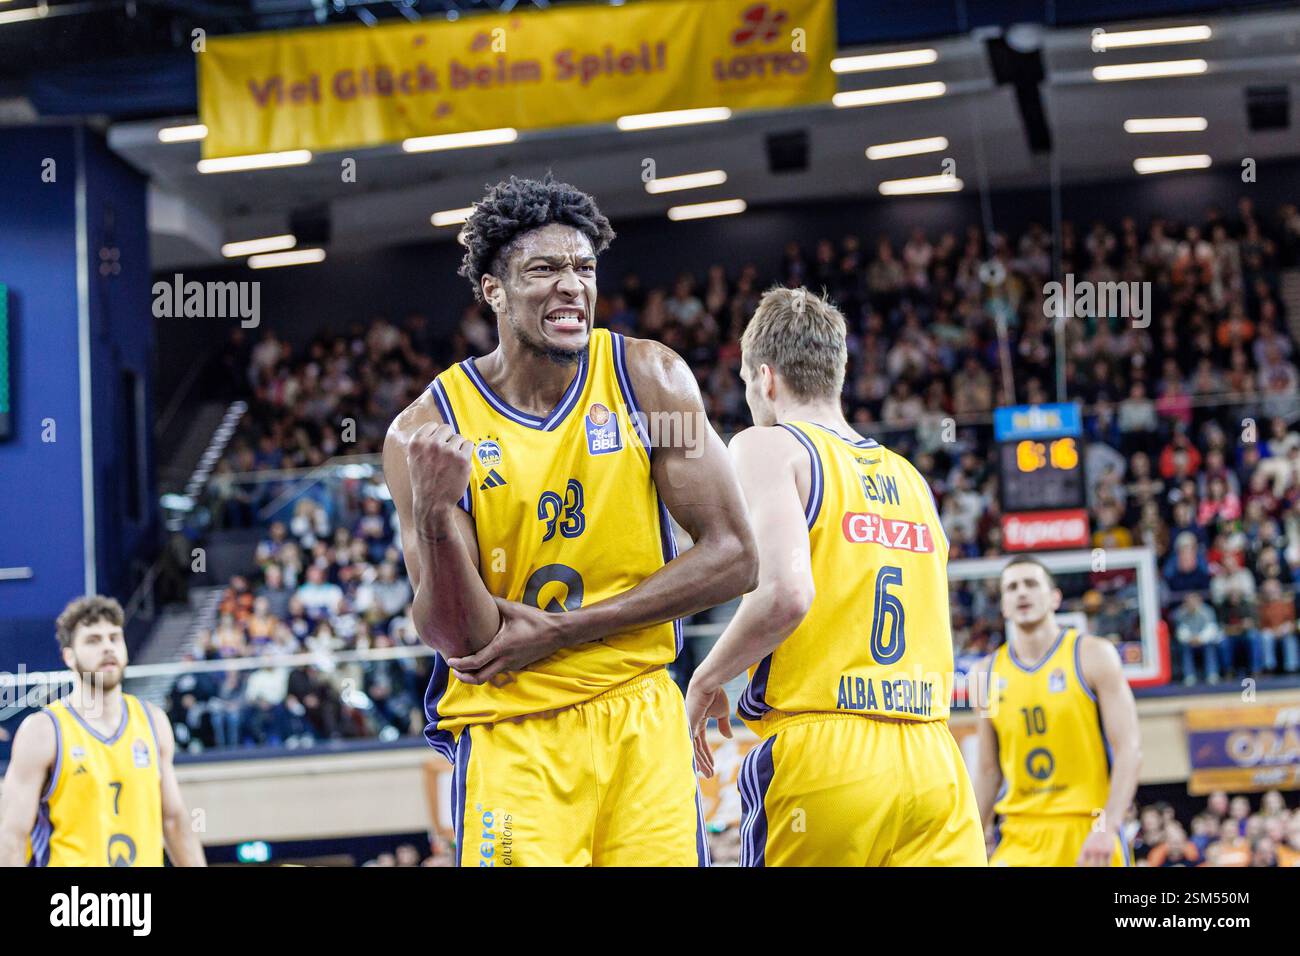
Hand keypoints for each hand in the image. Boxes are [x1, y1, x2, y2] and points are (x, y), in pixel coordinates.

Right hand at [407, 423, 473, 523]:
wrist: (433, 503)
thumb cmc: (423, 482)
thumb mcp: (413, 460)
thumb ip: (420, 445)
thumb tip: (430, 430)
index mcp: (416, 443)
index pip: (432, 425)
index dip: (437, 435)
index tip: (438, 445)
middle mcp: (431, 444)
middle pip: (447, 429)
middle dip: (448, 440)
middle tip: (446, 455)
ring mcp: (448, 451)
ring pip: (459, 438)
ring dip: (458, 448)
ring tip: (452, 463)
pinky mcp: (462, 459)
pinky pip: (469, 445)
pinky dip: (467, 453)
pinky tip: (460, 464)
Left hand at [447, 597, 567, 685]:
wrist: (557, 632)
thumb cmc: (535, 619)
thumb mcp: (513, 608)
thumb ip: (494, 602)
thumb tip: (477, 594)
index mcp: (502, 647)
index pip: (475, 662)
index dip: (460, 664)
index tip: (449, 660)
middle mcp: (506, 660)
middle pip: (479, 678)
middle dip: (463, 677)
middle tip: (453, 669)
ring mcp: (512, 665)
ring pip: (489, 677)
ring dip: (475, 674)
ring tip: (464, 666)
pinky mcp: (518, 666)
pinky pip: (498, 671)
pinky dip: (486, 670)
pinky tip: (483, 660)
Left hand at [684, 676, 731, 778]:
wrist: (709, 684)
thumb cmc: (715, 694)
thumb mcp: (722, 713)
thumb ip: (724, 725)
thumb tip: (728, 737)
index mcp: (698, 721)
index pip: (701, 742)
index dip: (707, 754)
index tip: (713, 765)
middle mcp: (692, 725)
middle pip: (697, 748)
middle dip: (704, 762)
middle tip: (710, 775)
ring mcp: (689, 726)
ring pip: (694, 749)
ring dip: (702, 763)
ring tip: (709, 775)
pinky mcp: (689, 727)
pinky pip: (692, 745)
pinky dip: (697, 757)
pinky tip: (700, 767)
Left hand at [1077, 829, 1115, 866]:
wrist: (1105, 828)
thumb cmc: (1094, 838)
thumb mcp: (1086, 844)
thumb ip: (1082, 854)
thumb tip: (1077, 864)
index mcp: (1085, 848)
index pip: (1080, 862)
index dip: (1080, 867)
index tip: (1081, 868)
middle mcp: (1092, 850)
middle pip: (1092, 866)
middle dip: (1092, 868)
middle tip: (1092, 867)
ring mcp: (1101, 851)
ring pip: (1101, 866)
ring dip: (1100, 867)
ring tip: (1099, 866)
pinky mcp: (1109, 851)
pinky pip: (1108, 864)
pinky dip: (1107, 866)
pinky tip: (1106, 866)